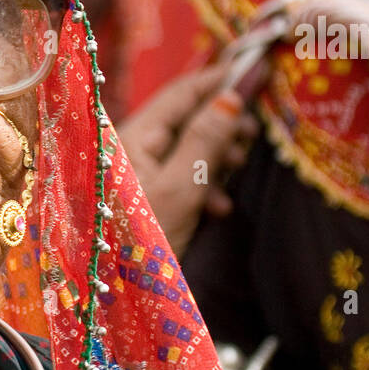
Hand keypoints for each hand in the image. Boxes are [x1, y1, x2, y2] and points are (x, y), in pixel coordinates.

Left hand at [118, 66, 257, 252]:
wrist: (114, 300)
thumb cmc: (141, 243)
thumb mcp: (181, 189)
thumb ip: (205, 140)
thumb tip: (230, 96)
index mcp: (128, 136)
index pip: (179, 93)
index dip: (217, 80)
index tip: (254, 69)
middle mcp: (124, 149)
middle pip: (181, 120)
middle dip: (220, 123)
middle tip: (253, 133)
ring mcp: (130, 177)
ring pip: (182, 151)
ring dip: (214, 158)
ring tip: (236, 169)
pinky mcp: (139, 203)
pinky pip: (175, 180)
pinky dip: (200, 187)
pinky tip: (217, 208)